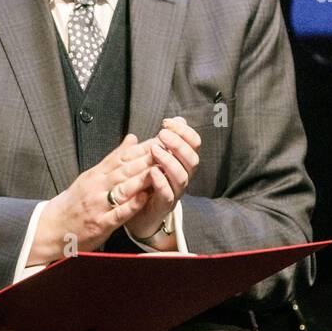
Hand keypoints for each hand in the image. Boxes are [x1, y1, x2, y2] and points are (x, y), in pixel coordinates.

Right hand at [30, 134, 157, 263]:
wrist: (52, 228)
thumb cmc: (74, 203)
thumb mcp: (91, 176)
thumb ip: (114, 158)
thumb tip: (132, 138)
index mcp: (96, 174)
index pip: (122, 157)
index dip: (143, 148)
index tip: (160, 139)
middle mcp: (97, 187)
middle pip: (125, 170)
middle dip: (147, 159)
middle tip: (167, 149)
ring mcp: (98, 205)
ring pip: (123, 189)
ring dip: (142, 179)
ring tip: (160, 170)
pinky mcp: (100, 224)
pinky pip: (117, 214)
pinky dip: (131, 206)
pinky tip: (144, 199)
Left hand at [124, 117, 200, 241]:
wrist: (137, 212)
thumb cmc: (147, 180)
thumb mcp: (154, 156)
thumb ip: (165, 140)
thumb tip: (177, 118)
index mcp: (183, 163)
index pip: (194, 144)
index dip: (185, 132)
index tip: (167, 122)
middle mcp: (184, 177)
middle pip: (192, 160)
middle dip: (178, 144)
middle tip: (162, 133)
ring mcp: (176, 192)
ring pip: (182, 176)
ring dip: (169, 160)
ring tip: (154, 149)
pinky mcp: (164, 205)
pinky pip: (168, 194)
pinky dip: (161, 181)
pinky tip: (153, 171)